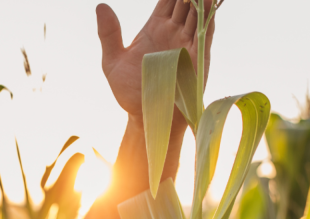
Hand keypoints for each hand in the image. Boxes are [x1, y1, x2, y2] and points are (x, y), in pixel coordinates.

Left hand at [97, 0, 215, 120]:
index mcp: (155, 28)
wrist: (146, 116)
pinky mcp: (198, 55)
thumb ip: (108, 34)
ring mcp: (188, 42)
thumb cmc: (129, 93)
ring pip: (197, 12)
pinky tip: (208, 1)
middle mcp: (174, 32)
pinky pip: (205, 30)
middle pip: (185, 1)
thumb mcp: (112, 62)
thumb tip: (100, 6)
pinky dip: (208, 15)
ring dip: (199, 0)